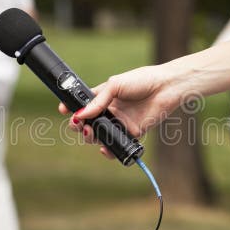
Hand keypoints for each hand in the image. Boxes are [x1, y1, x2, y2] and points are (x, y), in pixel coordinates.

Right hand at [58, 64, 184, 157]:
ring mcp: (120, 122)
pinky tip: (104, 148)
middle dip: (78, 125)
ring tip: (90, 132)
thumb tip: (80, 114)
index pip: (83, 104)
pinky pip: (117, 145)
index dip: (72, 108)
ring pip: (100, 135)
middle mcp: (110, 110)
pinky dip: (109, 150)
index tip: (63, 110)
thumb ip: (98, 101)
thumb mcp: (115, 85)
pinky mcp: (132, 133)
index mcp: (104, 96)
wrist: (166, 88)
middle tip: (77, 124)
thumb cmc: (142, 80)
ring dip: (91, 137)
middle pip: (88, 122)